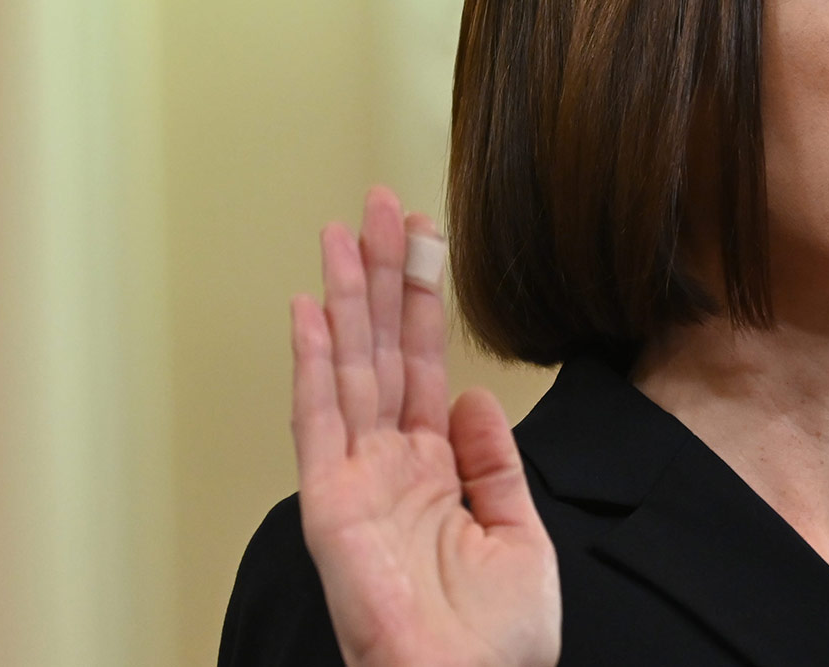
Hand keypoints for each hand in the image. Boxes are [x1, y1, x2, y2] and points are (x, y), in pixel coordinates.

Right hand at [289, 186, 560, 666]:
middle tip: (378, 206)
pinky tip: (310, 308)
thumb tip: (478, 395)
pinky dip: (311, 363)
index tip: (423, 239)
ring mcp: (357, 477)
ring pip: (351, 367)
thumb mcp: (518, 534)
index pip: (427, 364)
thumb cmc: (494, 642)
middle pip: (386, 349)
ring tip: (344, 232)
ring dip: (347, 299)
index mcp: (437, 469)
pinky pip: (318, 418)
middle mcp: (392, 463)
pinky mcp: (330, 501)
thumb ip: (493, 461)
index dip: (425, 300)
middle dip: (383, 276)